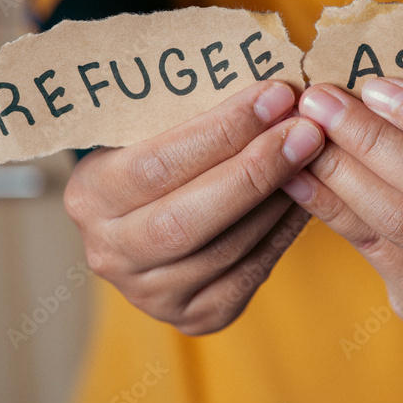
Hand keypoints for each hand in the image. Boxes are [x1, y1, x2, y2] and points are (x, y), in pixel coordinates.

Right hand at [63, 81, 323, 334]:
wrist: (144, 218)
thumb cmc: (158, 152)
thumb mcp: (151, 126)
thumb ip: (193, 109)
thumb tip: (270, 86)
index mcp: (88, 195)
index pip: (156, 164)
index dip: (221, 131)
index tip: (276, 95)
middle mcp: (110, 253)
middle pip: (187, 218)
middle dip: (255, 170)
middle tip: (307, 130)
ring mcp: (150, 294)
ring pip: (227, 248)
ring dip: (279, 198)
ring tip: (314, 155)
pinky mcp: (196, 316)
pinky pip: (250, 273)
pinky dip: (284, 231)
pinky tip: (308, 192)